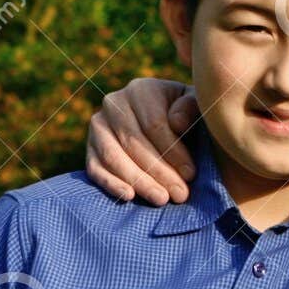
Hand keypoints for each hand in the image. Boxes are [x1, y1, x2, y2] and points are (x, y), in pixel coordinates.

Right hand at [85, 78, 199, 203]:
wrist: (170, 124)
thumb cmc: (190, 116)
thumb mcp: (198, 106)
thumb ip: (192, 108)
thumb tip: (177, 122)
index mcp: (141, 90)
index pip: (154, 125)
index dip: (173, 152)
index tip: (191, 174)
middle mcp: (114, 103)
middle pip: (134, 143)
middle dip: (159, 172)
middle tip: (180, 195)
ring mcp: (98, 126)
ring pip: (113, 156)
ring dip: (138, 181)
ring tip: (161, 199)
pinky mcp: (90, 148)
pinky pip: (95, 167)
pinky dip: (110, 183)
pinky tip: (128, 196)